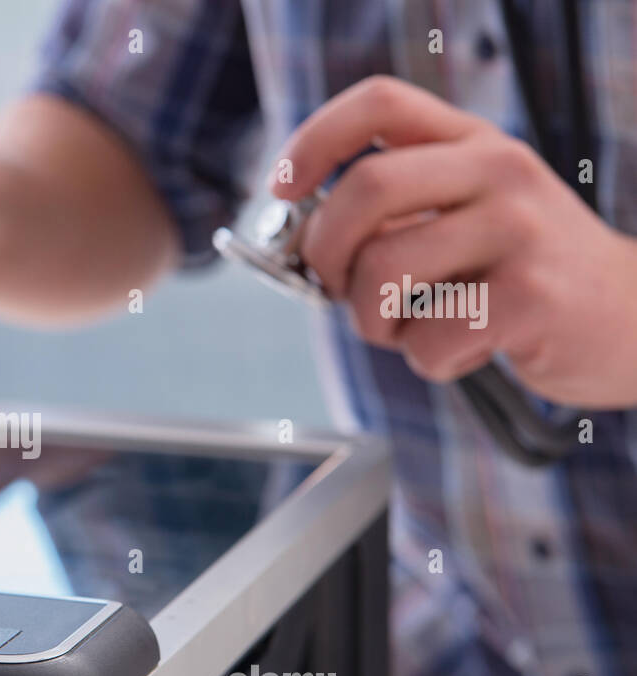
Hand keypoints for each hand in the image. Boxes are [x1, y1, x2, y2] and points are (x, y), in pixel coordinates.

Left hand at [271, 75, 636, 408]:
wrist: (631, 318)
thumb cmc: (524, 275)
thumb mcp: (467, 220)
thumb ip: (396, 218)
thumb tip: (302, 243)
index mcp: (473, 144)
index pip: (379, 105)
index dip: (314, 140)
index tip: (282, 188)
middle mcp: (499, 171)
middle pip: (366, 190)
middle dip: (323, 252)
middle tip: (332, 287)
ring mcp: (519, 229)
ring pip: (383, 272)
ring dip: (372, 322)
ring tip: (407, 329)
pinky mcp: (530, 295)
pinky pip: (427, 338)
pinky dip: (425, 361)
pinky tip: (464, 351)